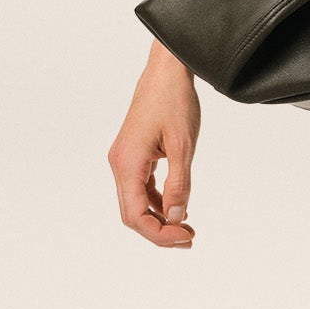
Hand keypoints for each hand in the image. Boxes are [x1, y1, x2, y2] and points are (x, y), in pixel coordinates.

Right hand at [108, 42, 201, 246]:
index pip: (134, 215)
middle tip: (189, 237)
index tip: (186, 236)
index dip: (159, 234)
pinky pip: (140, 187)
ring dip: (159, 218)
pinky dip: (157, 201)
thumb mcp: (183, 146)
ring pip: (135, 202)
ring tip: (187, 227)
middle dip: (159, 230)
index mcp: (127, 163)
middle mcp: (119, 164)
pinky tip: (177, 205)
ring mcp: (124, 159)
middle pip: (132, 214)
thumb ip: (179, 184)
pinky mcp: (133, 154)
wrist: (167, 71)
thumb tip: (177, 217)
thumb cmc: (175, 102)